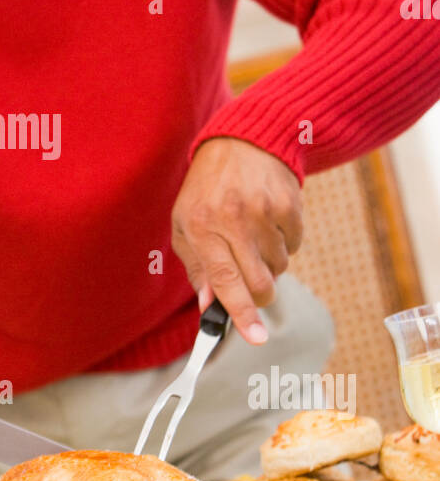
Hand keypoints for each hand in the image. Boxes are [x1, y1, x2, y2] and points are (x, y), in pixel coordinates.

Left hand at [171, 138, 302, 343]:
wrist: (243, 142)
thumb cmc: (208, 191)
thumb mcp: (186, 224)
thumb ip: (197, 268)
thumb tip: (210, 306)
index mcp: (201, 226)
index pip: (223, 279)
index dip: (241, 312)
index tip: (257, 338)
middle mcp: (233, 218)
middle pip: (259, 281)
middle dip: (260, 295)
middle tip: (253, 283)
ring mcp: (264, 210)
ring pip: (279, 267)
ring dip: (269, 263)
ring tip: (253, 235)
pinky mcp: (290, 204)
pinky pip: (295, 246)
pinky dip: (284, 243)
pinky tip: (268, 220)